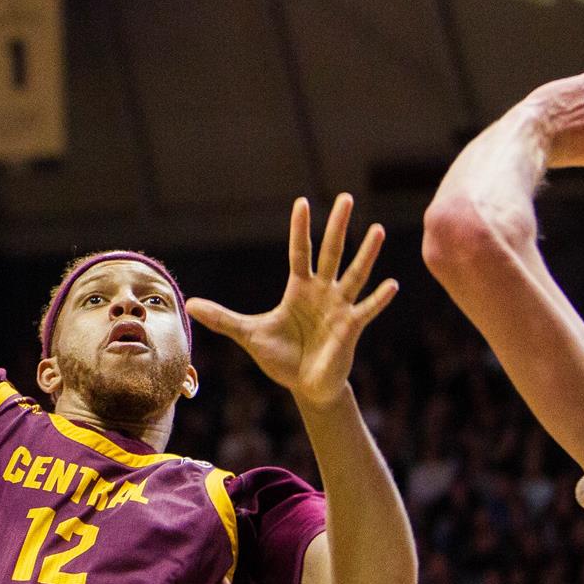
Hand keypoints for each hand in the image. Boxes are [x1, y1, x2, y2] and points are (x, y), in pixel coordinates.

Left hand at [187, 196, 396, 409]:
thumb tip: (191, 305)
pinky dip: (379, 298)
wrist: (306, 386)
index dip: (301, 229)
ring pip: (355, 276)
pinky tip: (392, 284)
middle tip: (346, 197)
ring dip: (366, 254)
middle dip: (337, 227)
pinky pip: (367, 310)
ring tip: (377, 230)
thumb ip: (223, 318)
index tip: (303, 203)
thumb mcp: (249, 335)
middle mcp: (322, 293)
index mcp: (299, 290)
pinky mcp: (351, 329)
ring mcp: (339, 308)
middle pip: (331, 253)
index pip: (300, 252)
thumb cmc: (282, 358)